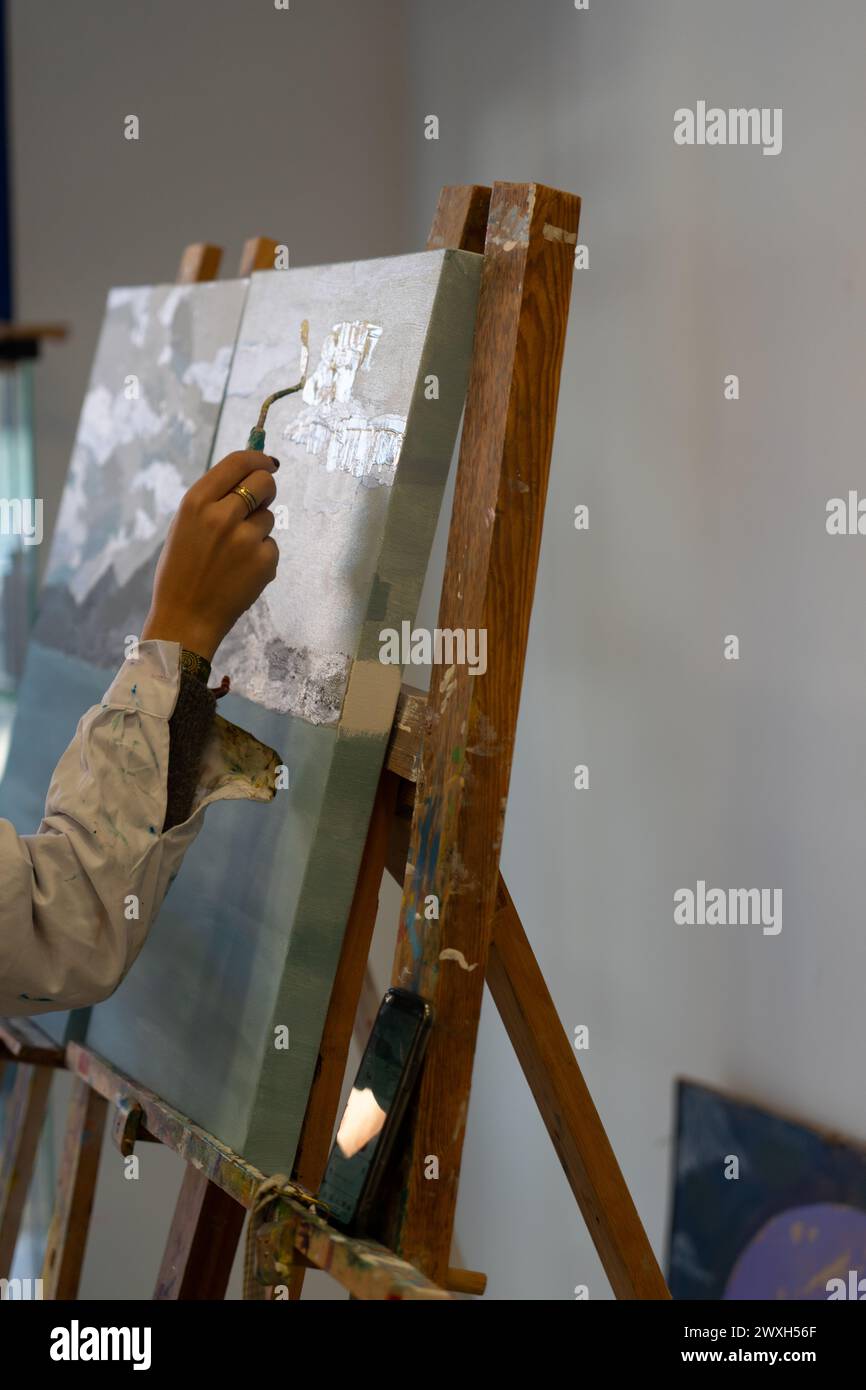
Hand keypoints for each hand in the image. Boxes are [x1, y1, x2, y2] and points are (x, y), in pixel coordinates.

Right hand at [141, 451, 279, 661]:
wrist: (185, 618)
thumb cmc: (181, 572)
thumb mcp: (184, 526)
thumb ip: (213, 500)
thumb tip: (249, 474)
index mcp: (196, 502)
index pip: (238, 462)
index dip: (258, 458)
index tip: (268, 462)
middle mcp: (222, 515)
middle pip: (265, 482)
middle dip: (267, 488)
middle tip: (259, 502)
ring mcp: (246, 539)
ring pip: (269, 517)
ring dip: (258, 529)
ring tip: (233, 554)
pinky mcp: (264, 561)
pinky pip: (271, 545)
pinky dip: (261, 556)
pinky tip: (240, 573)